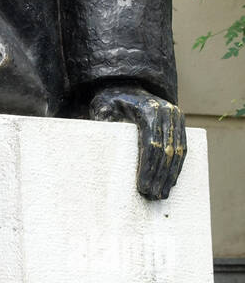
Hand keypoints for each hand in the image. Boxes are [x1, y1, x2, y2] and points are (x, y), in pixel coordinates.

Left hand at [88, 83, 186, 200]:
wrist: (125, 86)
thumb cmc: (110, 101)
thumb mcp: (102, 109)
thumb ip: (103, 125)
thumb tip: (101, 148)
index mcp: (148, 109)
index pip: (151, 144)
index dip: (148, 168)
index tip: (142, 188)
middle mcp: (166, 111)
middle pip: (166, 150)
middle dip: (160, 176)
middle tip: (153, 196)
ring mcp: (176, 115)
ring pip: (177, 151)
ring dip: (170, 176)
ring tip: (162, 195)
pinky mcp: (179, 121)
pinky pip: (182, 147)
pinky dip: (176, 166)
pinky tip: (170, 182)